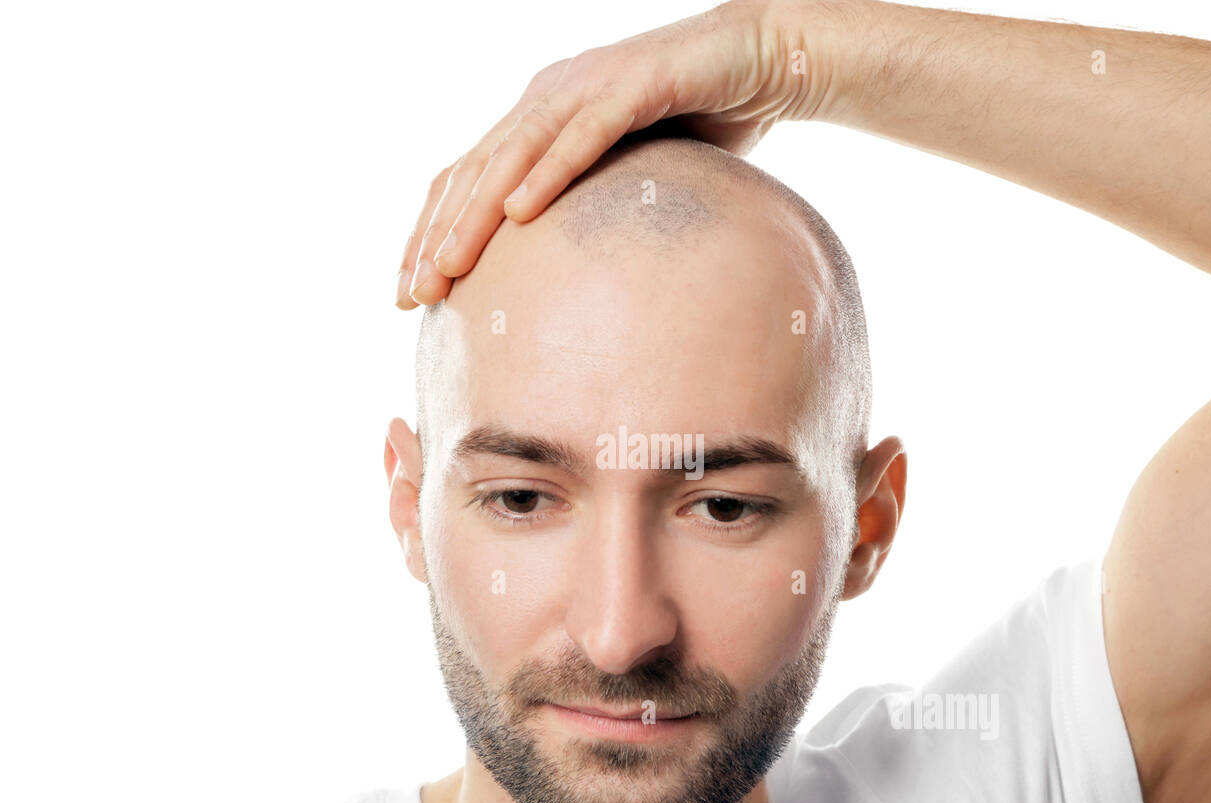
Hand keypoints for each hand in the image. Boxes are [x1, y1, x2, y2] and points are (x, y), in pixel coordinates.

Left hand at [397, 0, 818, 307]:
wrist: (762, 61)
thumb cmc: (700, 125)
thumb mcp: (632, 177)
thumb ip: (591, 212)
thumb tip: (569, 285)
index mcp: (537, 118)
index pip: (464, 180)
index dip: (430, 235)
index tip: (411, 296)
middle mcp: (548, 97)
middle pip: (472, 172)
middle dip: (436, 237)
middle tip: (414, 296)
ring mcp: (586, 88)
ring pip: (513, 155)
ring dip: (476, 214)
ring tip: (449, 265)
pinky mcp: (635, 87)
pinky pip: (584, 134)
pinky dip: (548, 173)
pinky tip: (520, 214)